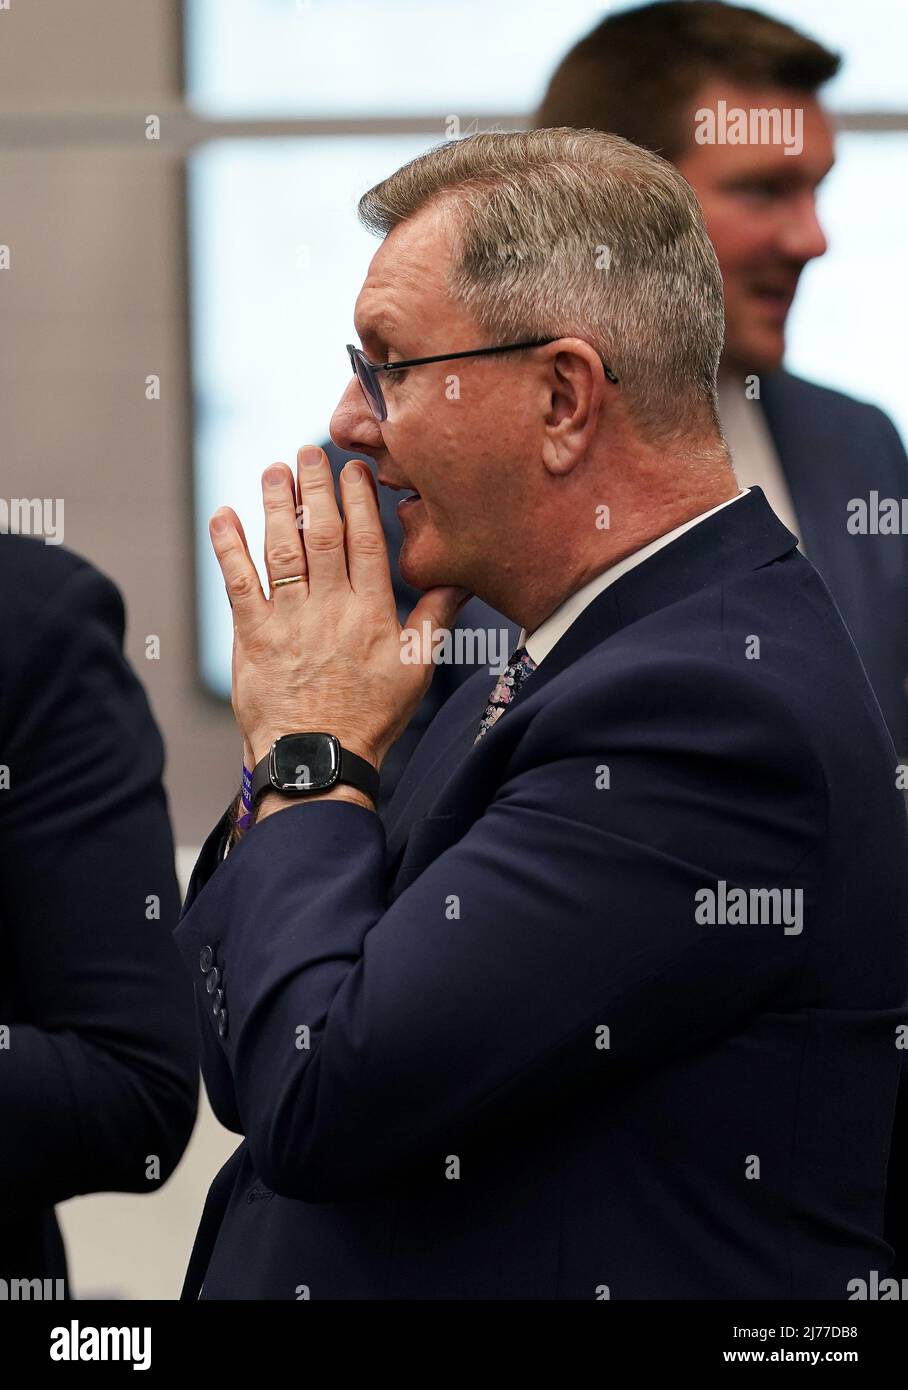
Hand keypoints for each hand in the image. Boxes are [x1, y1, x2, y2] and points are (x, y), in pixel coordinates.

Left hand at [209, 445, 469, 776]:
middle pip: (322, 534)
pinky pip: (239, 582)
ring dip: (275, 505)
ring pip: (282, 549)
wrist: (319, 758)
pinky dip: (229, 547)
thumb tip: (460, 580)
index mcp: (371, 612)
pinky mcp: (254, 637)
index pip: (365, 542)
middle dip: (315, 488)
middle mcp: (330, 608)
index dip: (358, 501)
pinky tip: (223, 516)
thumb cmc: (369, 718)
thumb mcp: (415, 670)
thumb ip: (434, 619)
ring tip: (274, 470)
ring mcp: (289, 620)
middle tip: (308, 453)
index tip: (353, 470)